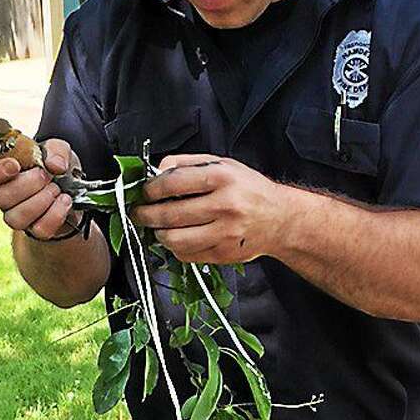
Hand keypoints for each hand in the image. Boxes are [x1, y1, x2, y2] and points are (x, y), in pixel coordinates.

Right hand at [0, 127, 82, 241]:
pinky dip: (55, 214)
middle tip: (46, 175)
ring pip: (15, 218)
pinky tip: (64, 200)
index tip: (14, 165)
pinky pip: (39, 230)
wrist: (74, 190)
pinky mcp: (34, 230)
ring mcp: (15, 215)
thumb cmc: (53, 167)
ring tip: (56, 188)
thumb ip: (55, 150)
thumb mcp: (57, 149)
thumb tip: (55, 165)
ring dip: (40, 201)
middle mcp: (1, 196)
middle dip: (27, 185)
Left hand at [133, 154, 283, 263]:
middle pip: (170, 214)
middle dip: (146, 215)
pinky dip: (176, 248)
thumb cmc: (248, 189)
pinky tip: (179, 238)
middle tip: (139, 214)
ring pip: (175, 240)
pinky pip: (188, 254)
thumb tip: (156, 172)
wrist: (280, 219)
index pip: (172, 183)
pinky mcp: (224, 254)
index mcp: (221, 177)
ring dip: (159, 235)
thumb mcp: (222, 164)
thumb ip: (188, 164)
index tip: (144, 193)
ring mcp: (225, 233)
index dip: (150, 190)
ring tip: (158, 228)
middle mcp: (225, 205)